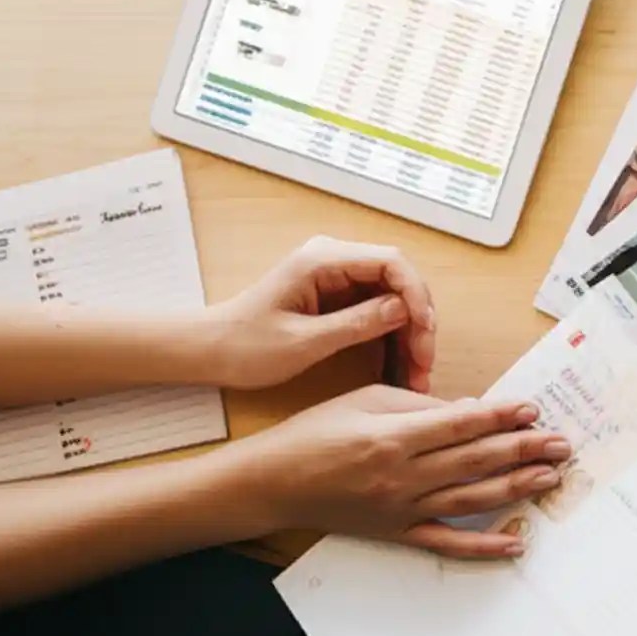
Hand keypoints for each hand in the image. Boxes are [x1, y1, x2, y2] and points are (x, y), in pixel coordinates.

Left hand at [204, 236, 435, 391]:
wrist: (211, 351)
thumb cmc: (245, 346)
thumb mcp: (303, 341)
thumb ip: (356, 323)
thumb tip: (403, 310)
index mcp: (322, 260)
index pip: (390, 261)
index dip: (416, 294)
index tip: (425, 331)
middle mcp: (334, 261)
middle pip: (398, 281)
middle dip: (418, 321)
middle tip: (424, 364)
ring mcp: (337, 278)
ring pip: (393, 299)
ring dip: (409, 335)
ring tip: (417, 375)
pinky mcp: (338, 298)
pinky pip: (378, 312)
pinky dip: (393, 340)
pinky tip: (401, 369)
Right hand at [215, 385, 571, 557]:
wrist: (274, 482)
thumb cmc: (316, 432)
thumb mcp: (365, 399)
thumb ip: (420, 406)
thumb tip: (471, 409)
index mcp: (393, 435)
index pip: (461, 424)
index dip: (502, 416)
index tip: (533, 408)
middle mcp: (402, 475)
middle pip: (476, 461)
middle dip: (524, 449)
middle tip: (561, 442)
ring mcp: (403, 508)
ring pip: (471, 499)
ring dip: (516, 488)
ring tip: (551, 477)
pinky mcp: (398, 532)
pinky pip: (448, 542)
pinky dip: (484, 545)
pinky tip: (516, 540)